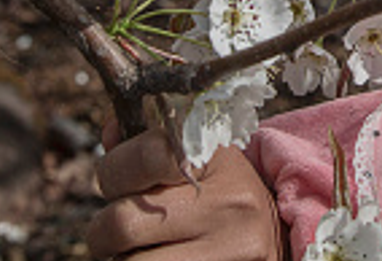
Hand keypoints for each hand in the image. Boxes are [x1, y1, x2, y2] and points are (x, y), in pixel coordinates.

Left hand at [87, 124, 286, 260]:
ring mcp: (231, 250)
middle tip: (113, 235)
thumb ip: (149, 148)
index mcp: (216, 158)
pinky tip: (160, 259)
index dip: (115, 173)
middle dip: (103, 233)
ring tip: (140, 251)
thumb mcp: (200, 160)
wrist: (278, 238)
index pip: (146, 154)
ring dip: (122, 259)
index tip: (118, 185)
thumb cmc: (223, 196)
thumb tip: (111, 133)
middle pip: (122, 223)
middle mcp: (228, 203)